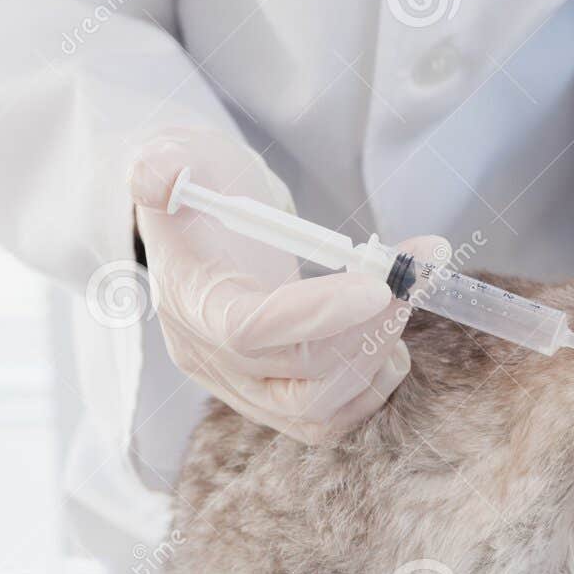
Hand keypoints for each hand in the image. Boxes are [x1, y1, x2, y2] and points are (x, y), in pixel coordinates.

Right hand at [128, 127, 447, 441]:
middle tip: (411, 276)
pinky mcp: (281, 398)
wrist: (204, 221)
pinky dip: (375, 378)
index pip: (248, 332)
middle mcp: (212, 360)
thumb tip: (162, 174)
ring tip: (402, 296)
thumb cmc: (198, 185)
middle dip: (368, 331)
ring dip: (377, 357)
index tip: (381, 284)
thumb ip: (165, 165)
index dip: (317, 316)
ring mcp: (246, 388)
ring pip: (320, 411)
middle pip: (297, 382)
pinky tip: (387, 328)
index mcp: (187, 301)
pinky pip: (334, 417)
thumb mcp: (177, 155)